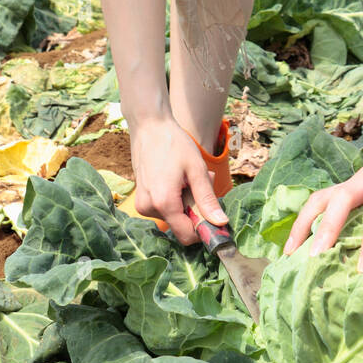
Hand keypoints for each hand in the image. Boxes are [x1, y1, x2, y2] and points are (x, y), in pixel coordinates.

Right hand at [129, 115, 229, 245]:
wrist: (149, 126)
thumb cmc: (174, 143)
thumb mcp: (196, 169)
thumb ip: (207, 199)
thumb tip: (220, 223)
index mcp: (164, 202)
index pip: (187, 236)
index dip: (204, 230)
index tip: (215, 216)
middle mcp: (149, 208)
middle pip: (181, 226)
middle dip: (195, 210)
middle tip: (198, 184)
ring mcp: (143, 205)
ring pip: (174, 217)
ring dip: (186, 203)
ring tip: (186, 178)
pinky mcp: (142, 199)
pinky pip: (165, 208)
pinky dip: (176, 199)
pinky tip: (177, 179)